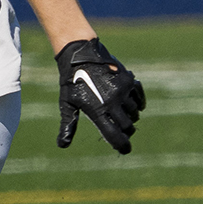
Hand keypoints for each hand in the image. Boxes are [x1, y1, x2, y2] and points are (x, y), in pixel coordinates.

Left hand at [56, 37, 145, 152]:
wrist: (80, 53)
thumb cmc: (71, 80)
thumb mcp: (67, 103)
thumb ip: (68, 124)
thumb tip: (63, 145)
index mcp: (97, 111)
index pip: (114, 135)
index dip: (121, 146)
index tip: (124, 150)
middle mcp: (112, 102)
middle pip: (128, 126)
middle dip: (126, 132)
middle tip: (121, 132)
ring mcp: (122, 91)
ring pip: (134, 113)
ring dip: (130, 117)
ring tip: (121, 115)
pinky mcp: (128, 80)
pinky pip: (139, 97)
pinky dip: (138, 104)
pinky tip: (133, 106)